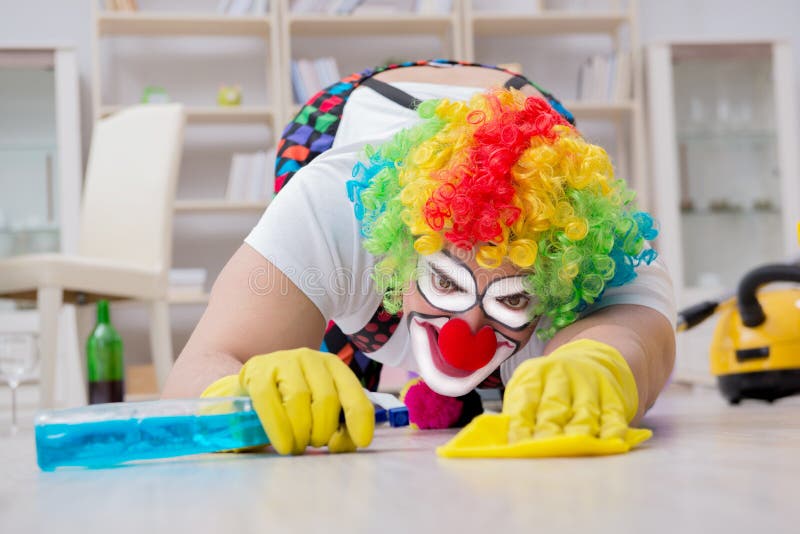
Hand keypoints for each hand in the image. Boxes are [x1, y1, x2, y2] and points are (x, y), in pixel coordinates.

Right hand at [202, 348, 374, 454]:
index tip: (361, 442)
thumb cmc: (289, 406)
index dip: (359, 418)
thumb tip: (341, 444)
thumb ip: (337, 429)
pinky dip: (279, 428)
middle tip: (313, 445)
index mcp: (333, 366)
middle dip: (323, 431)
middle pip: (327, 399)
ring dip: (301, 432)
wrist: (247, 393)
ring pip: (300, 399)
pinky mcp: (257, 371)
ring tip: (297, 445)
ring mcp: (283, 360)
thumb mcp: (318, 413)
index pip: (353, 391)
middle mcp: (311, 358)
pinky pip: (269, 401)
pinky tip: (283, 444)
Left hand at [436, 339, 650, 457]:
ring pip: (583, 414)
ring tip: (571, 453)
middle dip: (547, 432)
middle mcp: (561, 377)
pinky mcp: (613, 396)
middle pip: (553, 408)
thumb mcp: (529, 388)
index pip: (524, 401)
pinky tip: (607, 445)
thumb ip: (517, 413)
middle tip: (541, 452)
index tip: (515, 447)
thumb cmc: (551, 384)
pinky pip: (613, 417)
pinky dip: (612, 433)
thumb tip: (500, 443)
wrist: (592, 359)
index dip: (519, 426)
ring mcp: (589, 386)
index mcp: (534, 375)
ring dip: (578, 435)